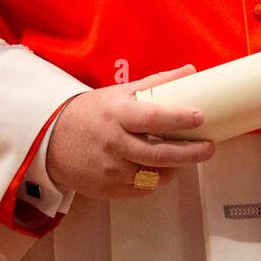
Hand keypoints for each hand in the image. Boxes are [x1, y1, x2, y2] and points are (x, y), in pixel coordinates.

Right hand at [45, 64, 214, 199]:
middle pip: (159, 153)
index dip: (179, 119)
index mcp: (117, 115)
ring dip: (174, 168)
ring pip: (154, 175)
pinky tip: (161, 168)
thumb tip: (190, 71)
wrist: (51, 140)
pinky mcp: (108, 189)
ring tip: (184, 157)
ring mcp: (110, 170)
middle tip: (208, 147)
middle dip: (190, 153)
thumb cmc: (92, 113)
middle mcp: (114, 143)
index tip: (200, 117)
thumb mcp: (119, 93)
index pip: (153, 118)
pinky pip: (142, 188)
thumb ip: (157, 83)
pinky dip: (156, 179)